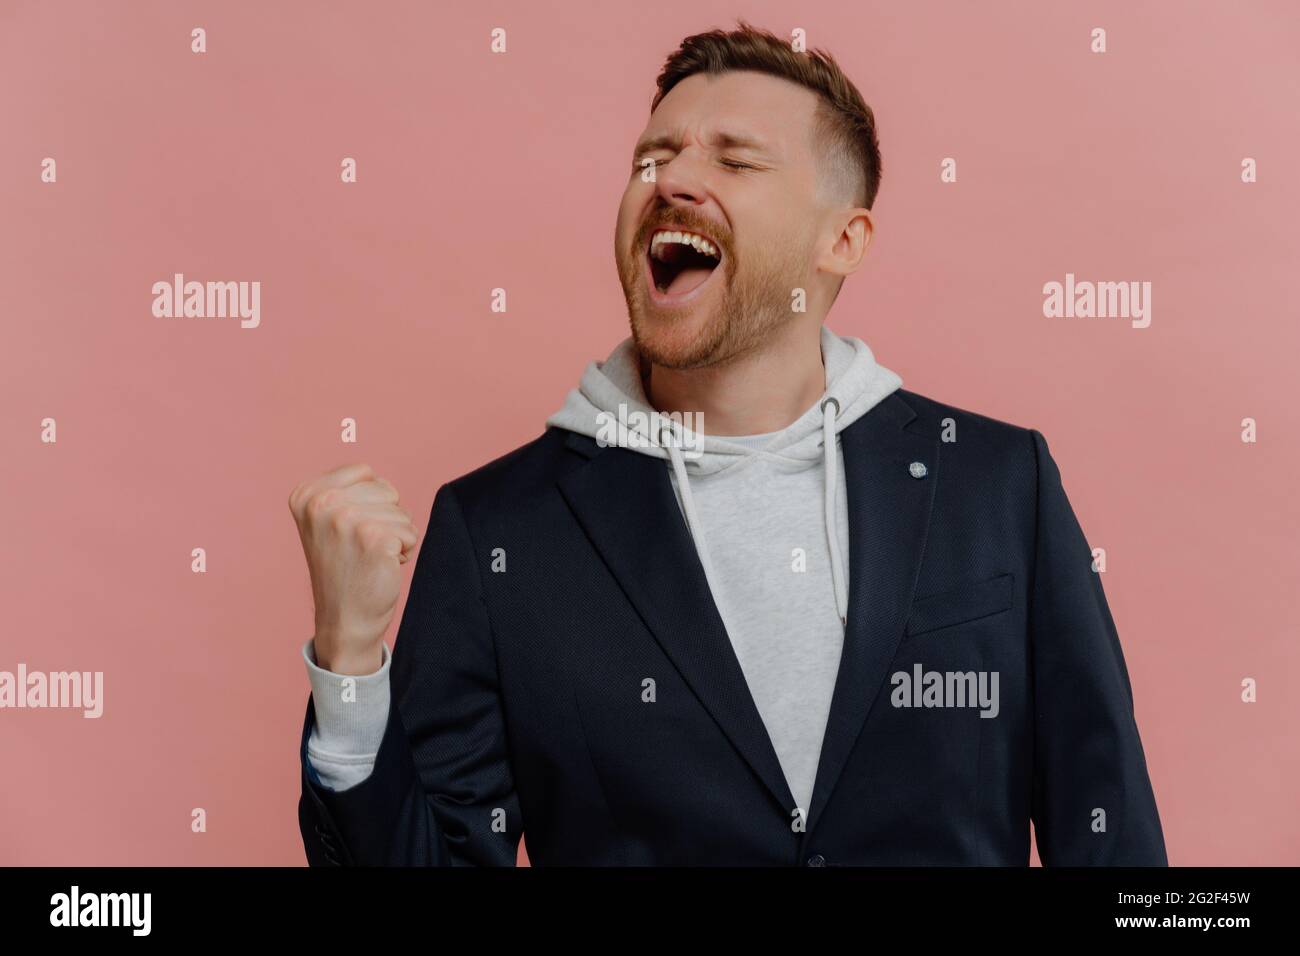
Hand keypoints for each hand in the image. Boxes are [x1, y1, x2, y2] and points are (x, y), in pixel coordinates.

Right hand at [288, 463, 419, 674]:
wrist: (344, 621)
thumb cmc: (343, 569)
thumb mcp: (327, 521)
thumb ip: (345, 493)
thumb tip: (375, 477)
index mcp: (306, 494)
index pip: (365, 472)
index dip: (370, 501)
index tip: (349, 530)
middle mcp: (322, 503)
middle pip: (386, 489)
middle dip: (385, 518)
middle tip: (361, 548)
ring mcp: (347, 519)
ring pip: (401, 512)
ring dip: (396, 536)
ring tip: (370, 558)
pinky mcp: (374, 538)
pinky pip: (412, 532)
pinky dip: (405, 550)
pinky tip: (382, 567)